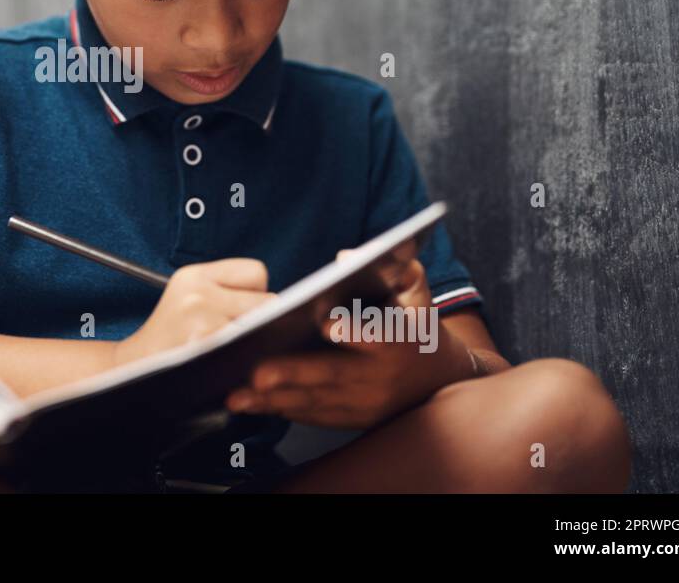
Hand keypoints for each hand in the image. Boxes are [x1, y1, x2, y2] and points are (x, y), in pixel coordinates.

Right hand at [114, 258, 276, 366]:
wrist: (133, 370)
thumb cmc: (170, 339)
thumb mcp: (188, 298)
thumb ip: (229, 293)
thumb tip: (287, 306)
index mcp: (194, 275)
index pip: (257, 272)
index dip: (256, 293)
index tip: (239, 311)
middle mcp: (196, 292)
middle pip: (268, 300)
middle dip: (262, 320)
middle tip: (237, 336)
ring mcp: (200, 320)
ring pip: (263, 327)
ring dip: (257, 342)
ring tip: (231, 350)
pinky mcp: (205, 346)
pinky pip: (250, 351)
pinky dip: (246, 360)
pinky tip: (228, 364)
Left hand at [223, 241, 468, 428]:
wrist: (441, 379)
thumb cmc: (417, 324)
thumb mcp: (415, 291)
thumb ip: (392, 268)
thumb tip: (346, 257)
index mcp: (399, 340)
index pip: (378, 335)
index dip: (353, 331)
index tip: (325, 325)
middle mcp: (383, 376)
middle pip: (334, 375)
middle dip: (293, 375)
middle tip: (256, 374)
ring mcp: (368, 404)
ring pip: (318, 402)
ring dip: (276, 401)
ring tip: (237, 396)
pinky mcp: (355, 421)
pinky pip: (315, 417)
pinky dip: (283, 410)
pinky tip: (252, 404)